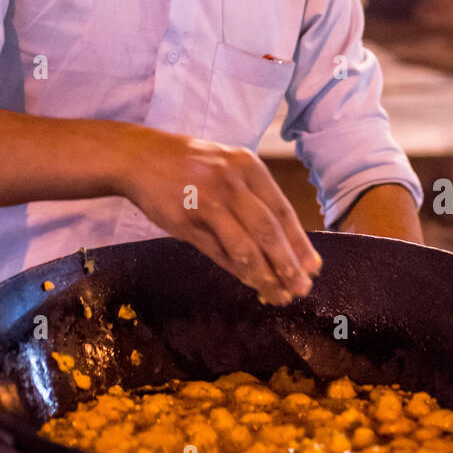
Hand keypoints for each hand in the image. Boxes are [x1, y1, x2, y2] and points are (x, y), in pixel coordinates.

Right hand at [116, 129, 321, 303]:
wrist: (139, 158)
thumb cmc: (189, 165)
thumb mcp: (227, 169)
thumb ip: (252, 200)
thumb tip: (281, 244)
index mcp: (248, 166)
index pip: (282, 211)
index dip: (299, 242)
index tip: (313, 267)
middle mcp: (232, 181)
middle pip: (268, 231)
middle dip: (288, 264)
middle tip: (301, 288)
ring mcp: (207, 201)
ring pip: (244, 246)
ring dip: (264, 275)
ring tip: (279, 294)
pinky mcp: (186, 221)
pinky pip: (218, 252)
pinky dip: (237, 271)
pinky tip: (250, 283)